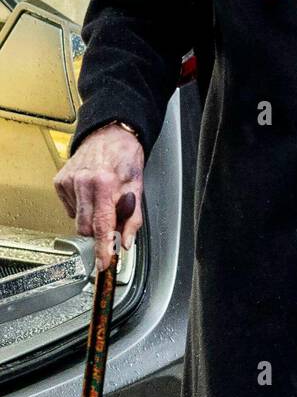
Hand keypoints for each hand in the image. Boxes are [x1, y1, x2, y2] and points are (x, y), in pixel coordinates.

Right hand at [53, 125, 144, 271]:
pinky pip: (69, 208)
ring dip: (90, 217)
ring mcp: (68, 181)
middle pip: (86, 228)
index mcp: (104, 183)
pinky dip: (80, 206)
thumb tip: (126, 242)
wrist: (110, 133)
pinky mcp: (59, 181)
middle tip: (111, 217)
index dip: (103, 248)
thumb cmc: (125, 156)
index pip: (102, 226)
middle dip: (99, 229)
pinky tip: (90, 193)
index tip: (103, 263)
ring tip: (101, 199)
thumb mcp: (138, 186)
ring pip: (76, 219)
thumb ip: (133, 218)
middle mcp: (83, 182)